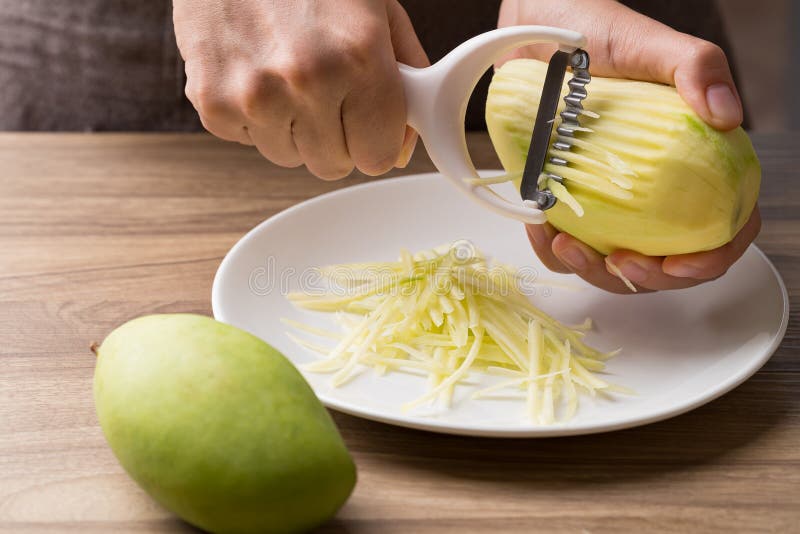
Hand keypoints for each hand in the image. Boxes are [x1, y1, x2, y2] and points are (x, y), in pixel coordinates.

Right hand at [173, 0, 427, 178]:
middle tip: (327, 91)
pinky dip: (254, 116)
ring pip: (289, 158)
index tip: (369, 124)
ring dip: (294, 128)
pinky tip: (255, 70)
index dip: (376, 142)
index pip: (379, 158)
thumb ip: (406, 79)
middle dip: (337, 137)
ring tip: (287, 73)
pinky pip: (248, 141)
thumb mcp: (379, 10)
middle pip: (334, 166)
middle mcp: (307, 81)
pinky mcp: (212, 102)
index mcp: (360, 57)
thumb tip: (405, 144)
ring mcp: (254, 95)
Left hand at [499, 0, 759, 292]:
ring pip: (614, 263)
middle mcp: (655, 188)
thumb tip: (728, 118)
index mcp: (693, 160)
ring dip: (593, 269)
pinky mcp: (568, 200)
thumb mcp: (651, 44)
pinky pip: (564, 246)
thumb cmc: (596, 33)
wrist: (535, 30)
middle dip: (646, 278)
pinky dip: (553, 249)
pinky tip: (542, 228)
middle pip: (667, 260)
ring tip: (568, 244)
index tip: (678, 264)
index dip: (711, 258)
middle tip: (619, 261)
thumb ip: (698, 67)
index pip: (725, 225)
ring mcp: (610, 199)